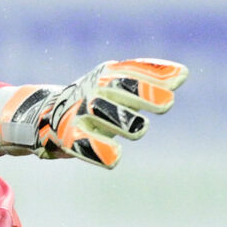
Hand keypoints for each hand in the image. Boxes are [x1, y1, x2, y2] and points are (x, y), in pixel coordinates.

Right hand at [0, 59, 186, 169]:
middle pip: (120, 88)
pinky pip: (88, 146)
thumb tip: (182, 74)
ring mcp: (80, 115)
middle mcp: (92, 91)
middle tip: (167, 103)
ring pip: (105, 115)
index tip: (181, 78)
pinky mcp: (69, 139)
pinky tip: (115, 156)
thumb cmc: (92, 101)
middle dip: (144, 93)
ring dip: (125, 121)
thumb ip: (147, 78)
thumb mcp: (116, 85)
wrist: (44, 117)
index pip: (133, 70)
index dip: (156, 74)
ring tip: (140, 128)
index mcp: (105, 76)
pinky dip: (102, 150)